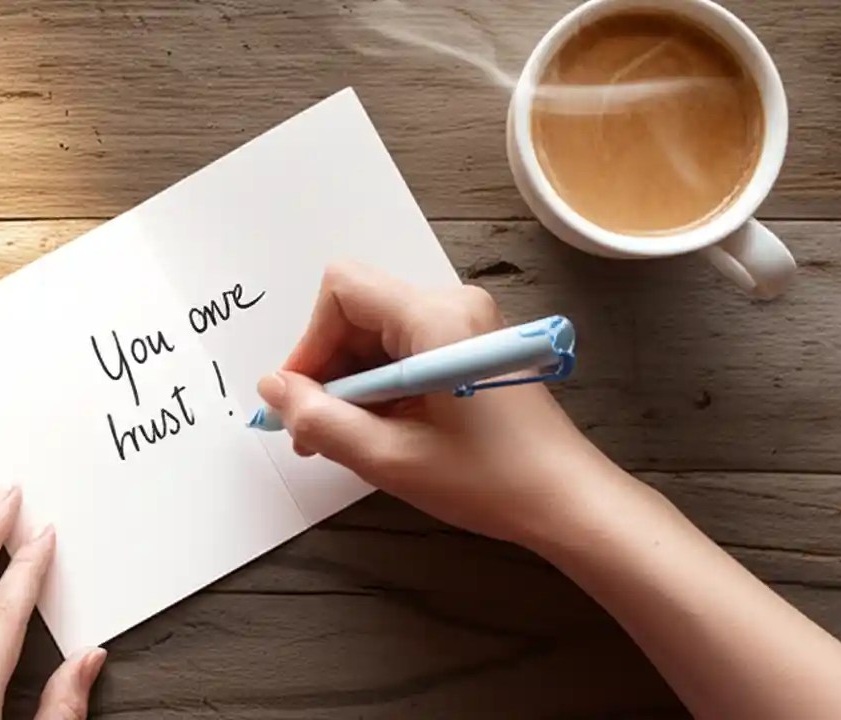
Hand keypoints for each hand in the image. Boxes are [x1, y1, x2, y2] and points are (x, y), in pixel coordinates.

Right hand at [257, 263, 613, 545]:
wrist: (568, 500)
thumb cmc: (490, 480)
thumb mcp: (390, 457)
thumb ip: (320, 419)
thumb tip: (272, 390)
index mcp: (436, 317)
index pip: (342, 289)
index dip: (309, 342)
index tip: (300, 398)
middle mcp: (453, 304)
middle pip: (359, 310)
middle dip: (329, 368)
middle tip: (314, 431)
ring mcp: (468, 323)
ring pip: (379, 332)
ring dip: (354, 382)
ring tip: (347, 440)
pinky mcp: (473, 346)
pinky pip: (407, 348)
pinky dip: (383, 385)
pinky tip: (383, 431)